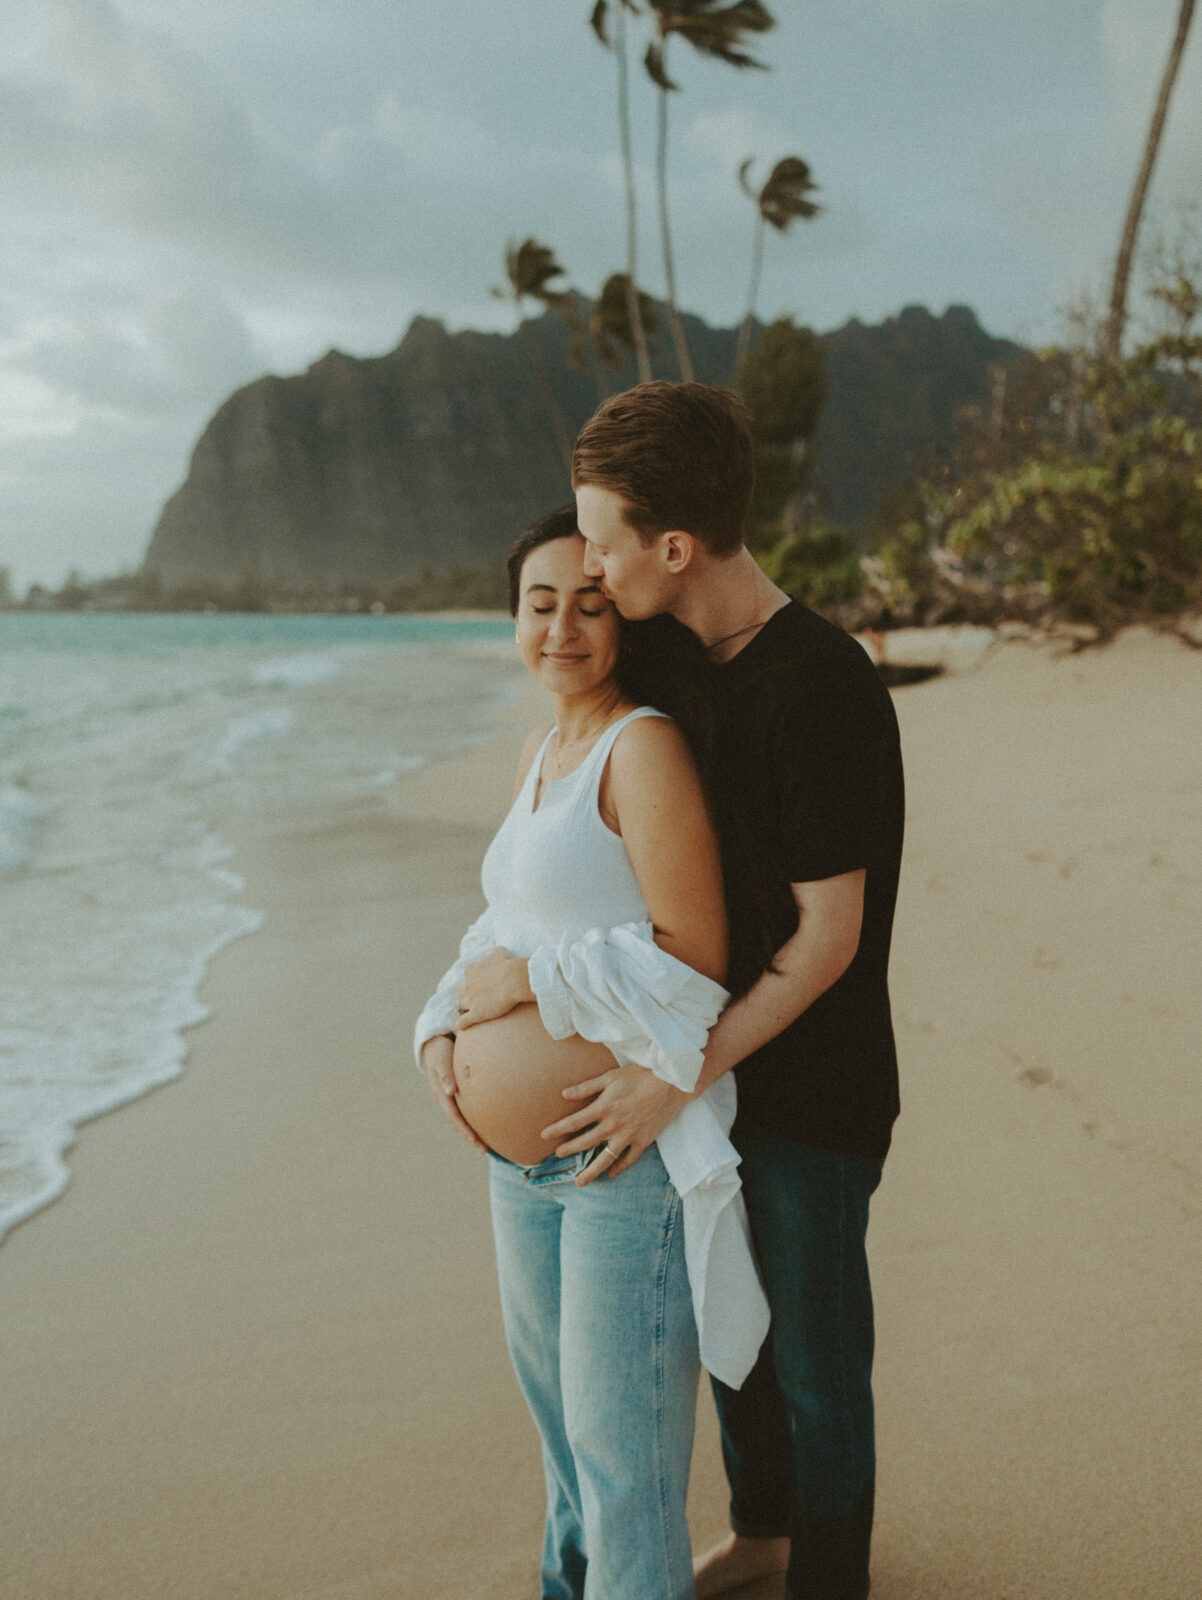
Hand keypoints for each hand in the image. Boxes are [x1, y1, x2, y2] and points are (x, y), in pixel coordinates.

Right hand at [420, 1034, 487, 1153]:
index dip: (465, 1131)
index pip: (455, 1117)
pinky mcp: (456, 1094)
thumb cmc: (440, 1050)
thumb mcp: (441, 1059)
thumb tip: (450, 1092)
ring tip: (487, 1145)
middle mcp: (445, 1100)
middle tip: (486, 1151)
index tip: (477, 1142)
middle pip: (458, 1124)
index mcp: (441, 1094)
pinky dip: (474, 1121)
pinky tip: (486, 1125)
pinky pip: (465, 1111)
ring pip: (461, 1120)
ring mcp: (449, 1098)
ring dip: (472, 1132)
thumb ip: (445, 1073)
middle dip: (470, 1138)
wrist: (434, 1043)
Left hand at [456, 947, 532, 1027]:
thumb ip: (489, 955)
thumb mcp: (497, 952)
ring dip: (465, 1007)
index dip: (474, 979)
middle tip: (476, 996)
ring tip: (471, 1011)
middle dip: (467, 993)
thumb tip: (487, 957)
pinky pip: (463, 1022)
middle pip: (461, 990)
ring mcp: (470, 1000)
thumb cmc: (509, 964)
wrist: (515, 980)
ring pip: (461, 1005)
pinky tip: (461, 1027)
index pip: (468, 975)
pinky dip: (461, 1024)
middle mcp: (467, 985)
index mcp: (471, 970)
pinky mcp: (476, 1013)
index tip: (482, 982)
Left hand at [541, 1063, 689, 1186]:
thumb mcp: (611, 1076)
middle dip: (569, 1150)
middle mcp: (613, 1125)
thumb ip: (587, 1087)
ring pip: (605, 1158)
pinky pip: (628, 1160)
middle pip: (586, 1142)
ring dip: (591, 1171)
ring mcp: (628, 1135)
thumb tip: (564, 1094)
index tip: (544, 1135)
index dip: (557, 1129)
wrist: (672, 1084)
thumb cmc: (640, 1075)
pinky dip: (619, 1168)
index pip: (574, 1121)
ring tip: (579, 1182)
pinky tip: (611, 1174)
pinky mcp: (643, 1141)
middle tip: (557, 1156)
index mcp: (603, 1107)